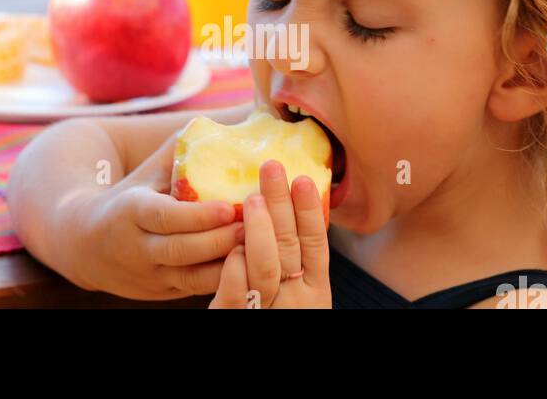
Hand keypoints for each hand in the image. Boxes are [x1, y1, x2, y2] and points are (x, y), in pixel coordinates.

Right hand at [65, 133, 244, 299]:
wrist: (84, 243)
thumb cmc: (129, 197)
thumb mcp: (147, 172)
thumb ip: (181, 151)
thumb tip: (225, 125)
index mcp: (130, 211)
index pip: (165, 216)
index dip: (197, 216)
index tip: (227, 207)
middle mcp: (137, 248)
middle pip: (182, 250)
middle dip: (220, 240)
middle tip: (257, 225)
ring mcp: (149, 276)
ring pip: (192, 278)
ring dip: (227, 265)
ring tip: (259, 245)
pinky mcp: (162, 293)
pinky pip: (196, 291)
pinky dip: (223, 280)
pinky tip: (248, 264)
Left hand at [209, 160, 330, 308]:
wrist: (258, 380)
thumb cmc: (264, 309)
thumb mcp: (283, 290)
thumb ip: (282, 257)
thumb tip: (272, 206)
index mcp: (312, 290)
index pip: (315, 244)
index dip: (309, 212)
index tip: (302, 179)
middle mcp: (295, 301)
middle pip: (290, 247)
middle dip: (282, 206)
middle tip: (272, 168)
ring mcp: (268, 311)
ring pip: (265, 269)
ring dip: (259, 230)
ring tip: (252, 198)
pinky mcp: (234, 320)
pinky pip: (234, 296)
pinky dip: (233, 271)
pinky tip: (232, 249)